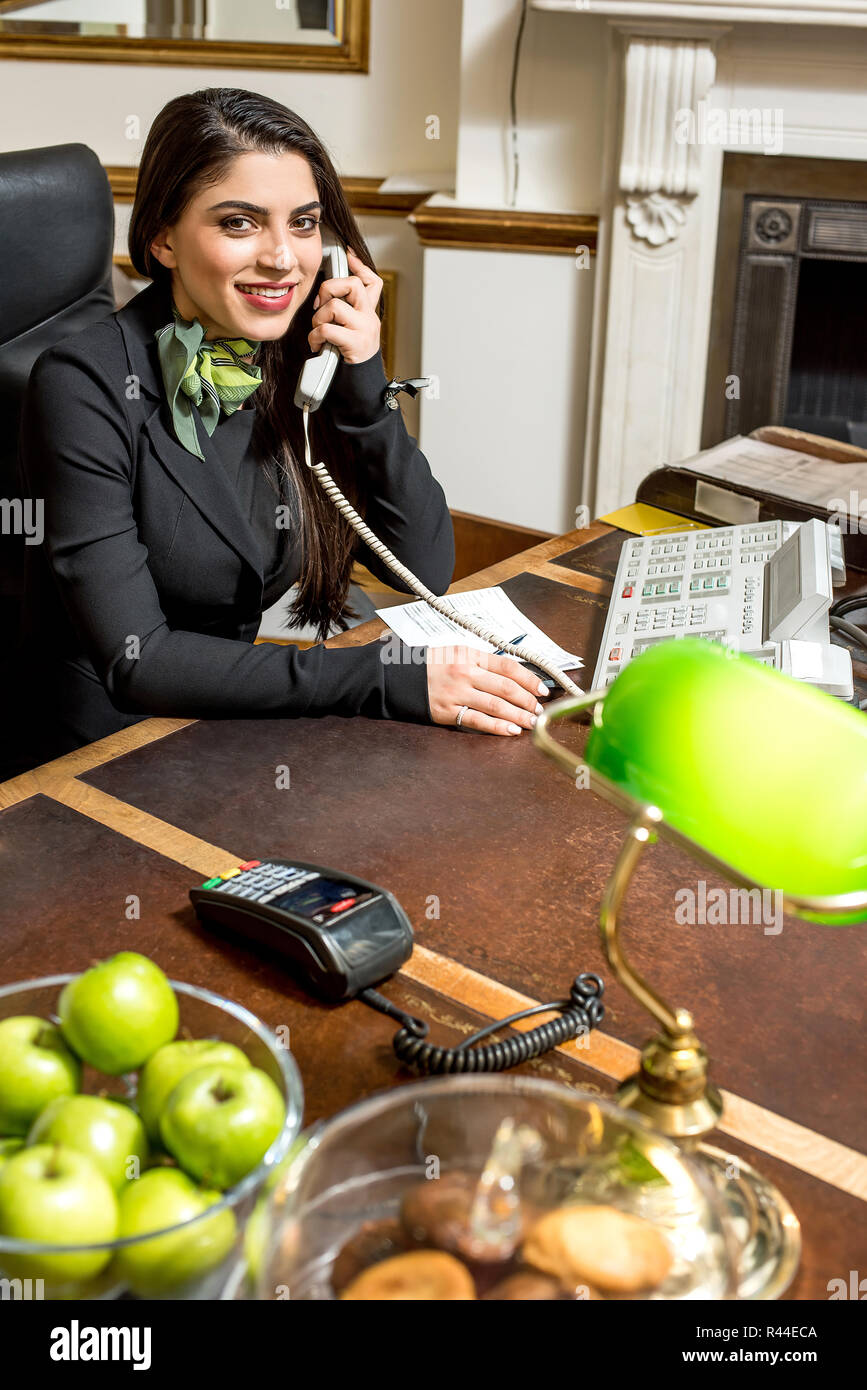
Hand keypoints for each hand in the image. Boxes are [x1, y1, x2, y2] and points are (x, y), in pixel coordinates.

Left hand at [309, 246, 381, 363]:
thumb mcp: (349, 333)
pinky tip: (317, 345)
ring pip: (335, 305)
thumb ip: (343, 316)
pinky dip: (315, 337)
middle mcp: (370, 318)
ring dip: (318, 318)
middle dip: (329, 289)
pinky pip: (327, 328)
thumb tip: (325, 299)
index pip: (372, 281)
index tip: (347, 254)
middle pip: (352, 284)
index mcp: (368, 314)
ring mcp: (365, 329)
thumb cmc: (349, 361)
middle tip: (321, 306)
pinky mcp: (356, 342)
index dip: (360, 265)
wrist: (361, 389)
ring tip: (319, 332)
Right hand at [426, 647, 550, 735]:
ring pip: (496, 705)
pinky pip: (478, 720)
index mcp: (470, 654)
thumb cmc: (431, 666)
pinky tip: (511, 730)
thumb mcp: (457, 653)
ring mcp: (457, 693)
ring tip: (531, 722)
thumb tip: (513, 676)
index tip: (542, 690)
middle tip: (538, 710)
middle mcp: (465, 672)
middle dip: (527, 700)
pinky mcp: (448, 711)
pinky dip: (497, 726)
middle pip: (506, 687)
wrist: (398, 676)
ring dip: (518, 716)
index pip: (508, 667)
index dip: (529, 679)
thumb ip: (482, 663)